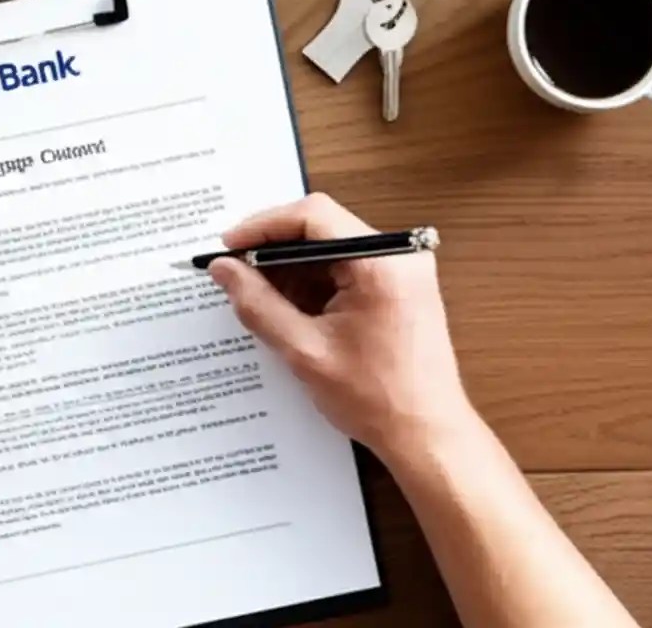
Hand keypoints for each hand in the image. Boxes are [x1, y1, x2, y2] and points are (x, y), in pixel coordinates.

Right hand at [208, 194, 477, 462]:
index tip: (229, 247)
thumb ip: (258, 304)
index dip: (263, 226)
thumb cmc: (378, 400)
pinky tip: (291, 309)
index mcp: (380, 265)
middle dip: (274, 248)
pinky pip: (348, 266)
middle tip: (235, 273)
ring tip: (260, 299)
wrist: (427, 434)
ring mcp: (404, 269)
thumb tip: (224, 270)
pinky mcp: (401, 285)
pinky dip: (315, 281)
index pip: (313, 216)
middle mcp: (399, 256)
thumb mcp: (304, 351)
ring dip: (293, 268)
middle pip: (322, 227)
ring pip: (332, 246)